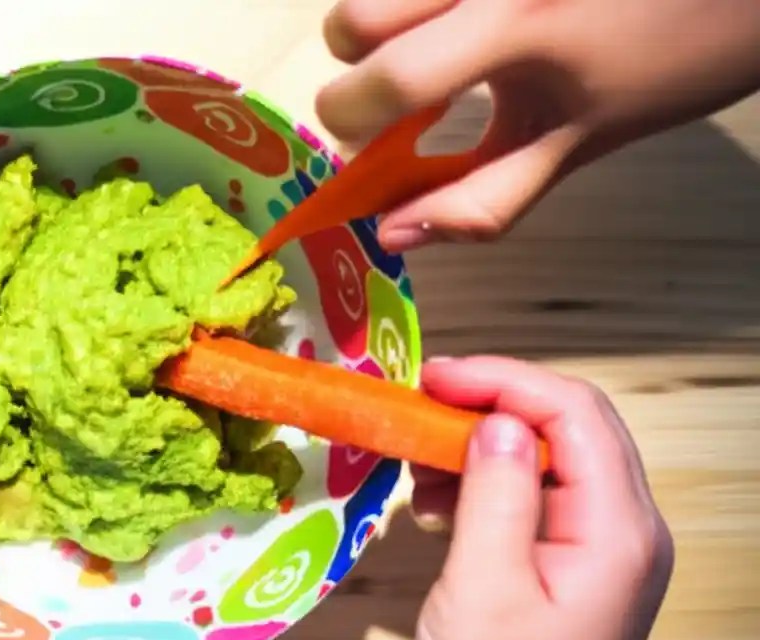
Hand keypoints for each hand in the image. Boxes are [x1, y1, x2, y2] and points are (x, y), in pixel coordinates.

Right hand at [317, 0, 759, 250]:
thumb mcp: (580, 142)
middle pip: (351, 19)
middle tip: (401, 96)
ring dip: (381, 26)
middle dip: (355, 69)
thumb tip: (393, 235)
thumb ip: (480, 199)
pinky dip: (417, 6)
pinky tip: (457, 26)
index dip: (349, 124)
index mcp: (513, 30)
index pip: (386, 79)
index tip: (365, 148)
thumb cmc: (672, 59)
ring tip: (435, 52)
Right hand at [409, 357, 673, 639]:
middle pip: (573, 427)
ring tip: (421, 466)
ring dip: (486, 445)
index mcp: (619, 533)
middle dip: (495, 404)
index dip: (503, 380)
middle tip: (421, 404)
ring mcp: (609, 550)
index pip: (576, 414)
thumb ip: (496, 493)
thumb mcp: (483, 587)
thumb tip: (498, 419)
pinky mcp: (581, 567)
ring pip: (554, 457)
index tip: (431, 378)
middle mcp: (631, 532)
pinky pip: (541, 496)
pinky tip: (441, 506)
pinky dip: (489, 484)